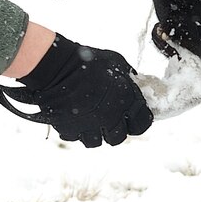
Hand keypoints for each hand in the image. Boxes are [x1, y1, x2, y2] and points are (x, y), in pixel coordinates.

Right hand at [0, 35, 153, 146]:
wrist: (58, 67)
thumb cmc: (87, 60)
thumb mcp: (116, 62)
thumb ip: (128, 76)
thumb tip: (134, 81)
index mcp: (126, 101)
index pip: (142, 123)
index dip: (138, 121)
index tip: (133, 118)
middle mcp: (110, 118)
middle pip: (119, 137)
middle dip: (116, 130)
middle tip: (109, 120)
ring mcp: (89, 126)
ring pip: (96, 141)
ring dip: (94, 133)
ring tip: (89, 121)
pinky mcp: (70, 129)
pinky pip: (74, 137)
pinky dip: (75, 131)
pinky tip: (74, 119)